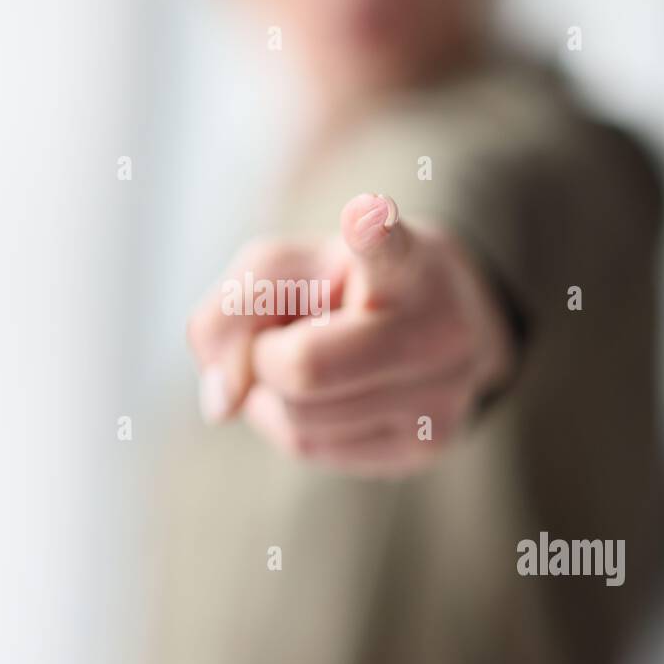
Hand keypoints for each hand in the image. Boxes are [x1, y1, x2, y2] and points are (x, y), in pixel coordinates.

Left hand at [187, 194, 515, 477]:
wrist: (437, 328)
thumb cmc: (345, 287)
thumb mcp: (285, 268)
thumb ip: (233, 308)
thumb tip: (223, 404)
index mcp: (406, 261)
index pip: (387, 249)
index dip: (371, 234)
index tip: (365, 214)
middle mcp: (438, 328)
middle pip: (301, 367)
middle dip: (266, 357)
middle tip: (285, 338)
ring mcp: (441, 395)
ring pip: (299, 420)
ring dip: (275, 394)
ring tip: (316, 361)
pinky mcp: (425, 447)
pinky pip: (312, 449)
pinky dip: (293, 423)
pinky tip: (328, 396)